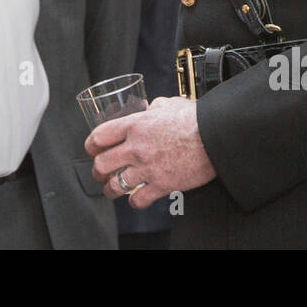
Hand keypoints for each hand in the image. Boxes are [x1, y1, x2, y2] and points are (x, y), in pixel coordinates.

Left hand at [84, 96, 215, 208]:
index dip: (91, 145)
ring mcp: (148, 168)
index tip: (92, 149)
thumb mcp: (170, 104)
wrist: (215, 136)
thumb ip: (155, 107)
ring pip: (116, 185)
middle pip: (102, 164)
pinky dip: (135, 202)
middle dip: (97, 170)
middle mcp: (137, 147)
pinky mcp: (162, 184)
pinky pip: (139, 200)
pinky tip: (136, 199)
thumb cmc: (195, 119)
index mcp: (135, 125)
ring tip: (111, 190)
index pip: (100, 136)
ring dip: (111, 189)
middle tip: (100, 172)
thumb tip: (151, 108)